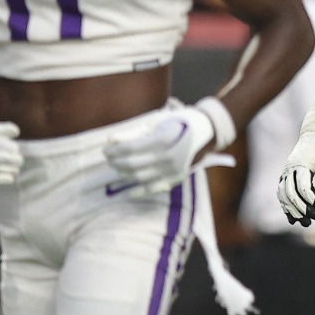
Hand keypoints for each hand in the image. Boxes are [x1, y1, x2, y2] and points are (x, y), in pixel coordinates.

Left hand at [103, 103, 217, 199]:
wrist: (209, 131)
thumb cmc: (181, 121)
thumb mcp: (159, 121)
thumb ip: (134, 132)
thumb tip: (111, 140)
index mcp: (163, 139)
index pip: (130, 149)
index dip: (114, 151)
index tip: (105, 149)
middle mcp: (168, 157)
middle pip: (133, 164)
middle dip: (116, 162)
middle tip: (109, 158)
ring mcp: (173, 169)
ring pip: (141, 177)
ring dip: (125, 174)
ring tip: (117, 169)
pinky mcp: (178, 177)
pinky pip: (156, 188)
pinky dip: (141, 192)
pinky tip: (130, 193)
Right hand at [277, 130, 314, 225]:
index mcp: (300, 164)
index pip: (302, 186)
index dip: (312, 199)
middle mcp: (290, 169)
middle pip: (290, 193)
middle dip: (302, 208)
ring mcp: (287, 172)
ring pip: (284, 195)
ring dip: (293, 210)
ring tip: (306, 223)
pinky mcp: (288, 175)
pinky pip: (283, 193)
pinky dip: (287, 206)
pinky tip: (294, 219)